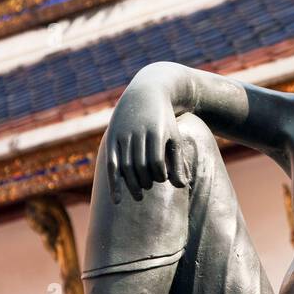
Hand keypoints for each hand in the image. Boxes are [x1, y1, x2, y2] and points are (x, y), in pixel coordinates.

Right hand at [105, 75, 189, 202]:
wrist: (146, 92)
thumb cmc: (165, 120)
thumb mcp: (174, 137)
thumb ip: (178, 162)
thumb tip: (182, 187)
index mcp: (155, 132)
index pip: (157, 163)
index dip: (161, 175)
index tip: (164, 178)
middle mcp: (137, 133)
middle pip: (140, 167)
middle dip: (146, 180)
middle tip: (150, 185)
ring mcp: (122, 135)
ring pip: (125, 167)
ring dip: (132, 185)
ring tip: (139, 196)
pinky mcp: (111, 138)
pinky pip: (111, 165)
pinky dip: (114, 184)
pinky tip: (117, 201)